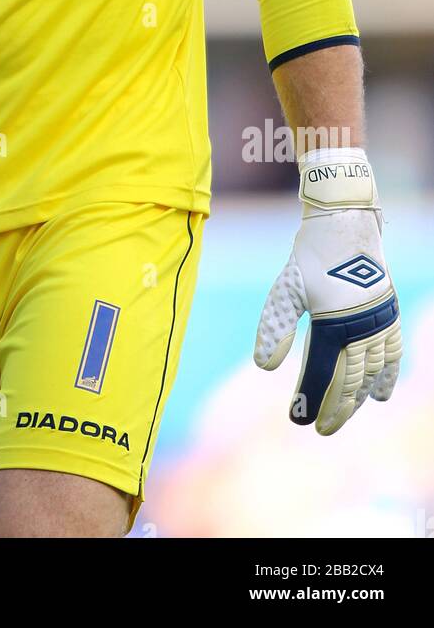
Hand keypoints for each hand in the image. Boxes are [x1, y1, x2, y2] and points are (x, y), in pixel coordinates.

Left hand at [254, 148, 400, 433]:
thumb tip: (264, 366)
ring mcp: (378, 324)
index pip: (319, 374)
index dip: (308, 399)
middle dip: (334, 408)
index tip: (297, 420)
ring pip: (370, 374)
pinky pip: (392, 355)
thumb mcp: (287, 289)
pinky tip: (378, 397)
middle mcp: (360, 329)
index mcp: (332, 324)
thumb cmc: (310, 257)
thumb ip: (276, 328)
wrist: (345, 225)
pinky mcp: (388, 316)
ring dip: (357, 398)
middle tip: (321, 430)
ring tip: (343, 415)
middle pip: (348, 382)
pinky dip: (386, 377)